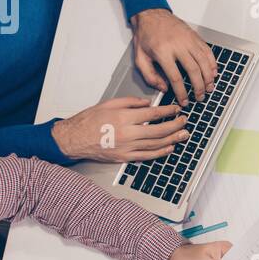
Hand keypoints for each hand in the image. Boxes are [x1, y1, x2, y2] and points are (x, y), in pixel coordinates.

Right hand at [52, 96, 186, 161]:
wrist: (74, 139)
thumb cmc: (89, 121)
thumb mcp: (109, 103)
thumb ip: (130, 102)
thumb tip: (148, 103)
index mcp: (124, 117)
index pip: (153, 114)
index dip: (168, 112)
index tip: (176, 110)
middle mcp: (127, 133)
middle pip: (158, 130)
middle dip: (174, 126)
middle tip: (184, 122)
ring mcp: (127, 147)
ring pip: (155, 144)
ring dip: (172, 139)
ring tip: (183, 135)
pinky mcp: (125, 157)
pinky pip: (147, 156)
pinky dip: (160, 153)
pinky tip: (169, 148)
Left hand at [130, 8, 217, 104]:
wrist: (151, 14)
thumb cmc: (146, 35)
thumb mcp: (139, 57)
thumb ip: (149, 76)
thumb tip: (163, 88)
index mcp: (162, 52)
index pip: (175, 78)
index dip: (182, 92)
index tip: (184, 101)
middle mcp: (178, 46)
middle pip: (193, 71)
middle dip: (198, 87)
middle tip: (200, 97)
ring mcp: (188, 40)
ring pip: (203, 62)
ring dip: (208, 77)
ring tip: (209, 87)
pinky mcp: (194, 36)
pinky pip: (207, 51)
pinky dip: (212, 63)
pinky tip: (213, 72)